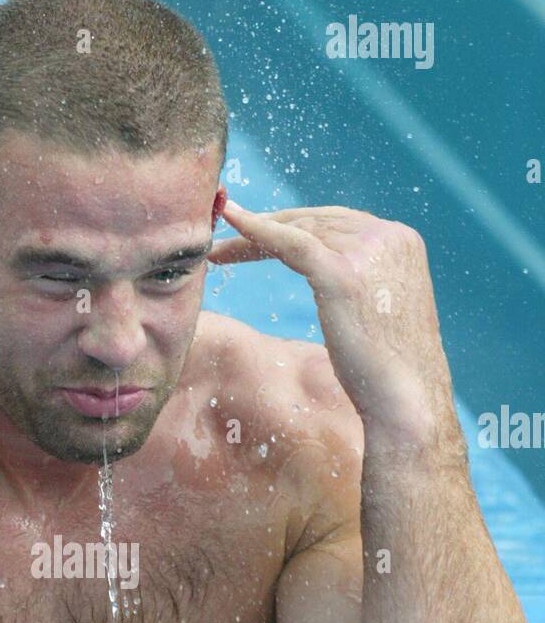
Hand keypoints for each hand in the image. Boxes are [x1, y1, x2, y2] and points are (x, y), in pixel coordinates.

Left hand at [209, 201, 456, 440]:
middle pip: (315, 221)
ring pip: (298, 230)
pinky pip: (290, 243)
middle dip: (269, 228)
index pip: (338, 223)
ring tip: (217, 251)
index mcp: (401, 241)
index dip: (294, 227)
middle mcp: (388, 236)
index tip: (259, 237)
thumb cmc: (389, 372)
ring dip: (252, 236)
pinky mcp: (343, 273)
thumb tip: (333, 286)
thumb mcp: (379, 311)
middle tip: (226, 242)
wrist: (406, 401)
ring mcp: (368, 251)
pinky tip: (231, 223)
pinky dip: (256, 231)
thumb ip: (361, 284)